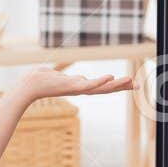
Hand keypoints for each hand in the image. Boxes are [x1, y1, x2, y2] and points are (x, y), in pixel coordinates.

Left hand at [18, 69, 133, 100]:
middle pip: (106, 89)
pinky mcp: (73, 87)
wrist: (29, 85)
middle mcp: (82, 90)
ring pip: (101, 87)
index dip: (117, 85)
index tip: (132, 83)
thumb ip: (70, 76)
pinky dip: (101, 81)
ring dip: (116, 85)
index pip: (103, 86)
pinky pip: (90, 84)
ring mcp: (78, 89)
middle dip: (122, 87)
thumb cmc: (42, 79)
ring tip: (129, 80)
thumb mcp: (61, 76)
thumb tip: (74, 76)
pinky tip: (110, 77)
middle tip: (138, 85)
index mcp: (81, 87)